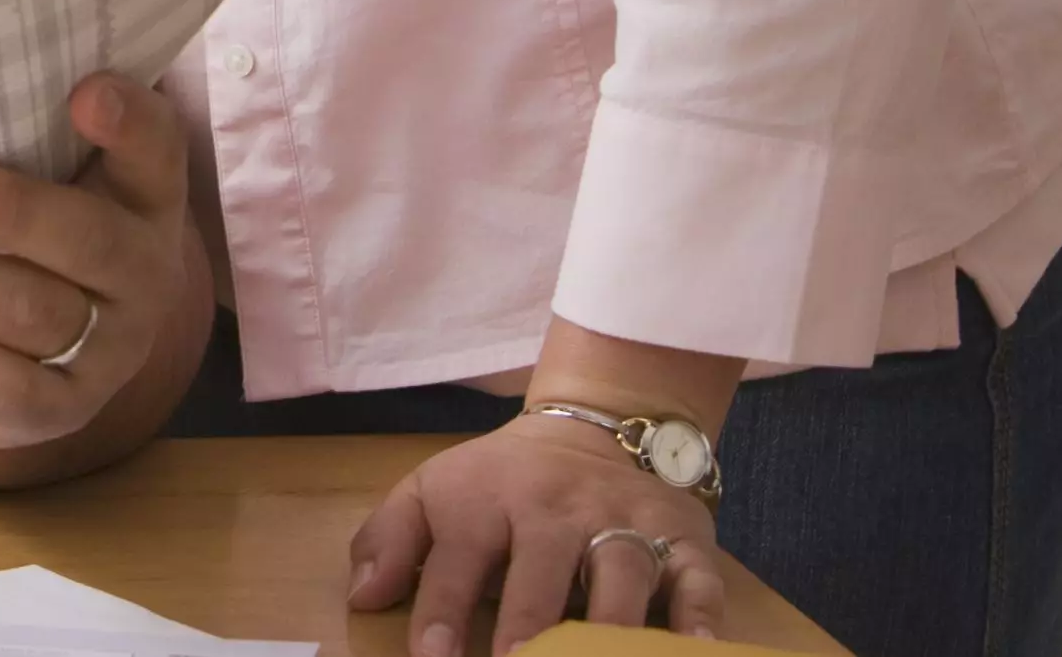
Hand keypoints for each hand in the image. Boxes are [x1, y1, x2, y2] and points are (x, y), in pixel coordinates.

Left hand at [0, 73, 190, 452]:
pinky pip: (14, 389)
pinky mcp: (68, 406)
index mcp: (146, 195)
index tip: (84, 93)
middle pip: (88, 240)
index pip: (156, 149)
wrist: (46, 347)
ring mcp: (113, 346)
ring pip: (33, 312)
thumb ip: (23, 130)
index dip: (128, 122)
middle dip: (9, 210)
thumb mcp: (50, 175)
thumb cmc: (35, 226)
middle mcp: (144, 270)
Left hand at [352, 413, 728, 653]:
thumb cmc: (501, 482)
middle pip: (542, 573)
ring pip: (622, 581)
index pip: (458, 558)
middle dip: (528, 630)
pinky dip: (700, 621)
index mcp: (488, 498)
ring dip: (610, 634)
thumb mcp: (433, 490)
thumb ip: (389, 540)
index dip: (442, 611)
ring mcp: (625, 526)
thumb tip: (361, 598)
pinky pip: (698, 584)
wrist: (597, 427)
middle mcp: (558, 511)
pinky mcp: (685, 543)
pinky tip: (693, 653)